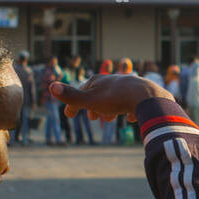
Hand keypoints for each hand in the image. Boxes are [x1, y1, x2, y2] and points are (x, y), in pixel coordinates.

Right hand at [51, 74, 171, 121]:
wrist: (148, 97)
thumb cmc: (117, 99)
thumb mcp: (91, 100)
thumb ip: (72, 96)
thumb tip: (50, 86)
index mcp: (99, 81)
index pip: (82, 91)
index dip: (73, 104)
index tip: (68, 115)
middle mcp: (114, 80)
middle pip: (99, 93)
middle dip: (93, 105)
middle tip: (92, 118)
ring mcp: (129, 86)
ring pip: (115, 97)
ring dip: (109, 108)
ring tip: (109, 118)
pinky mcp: (143, 95)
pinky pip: (134, 102)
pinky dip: (128, 109)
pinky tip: (131, 118)